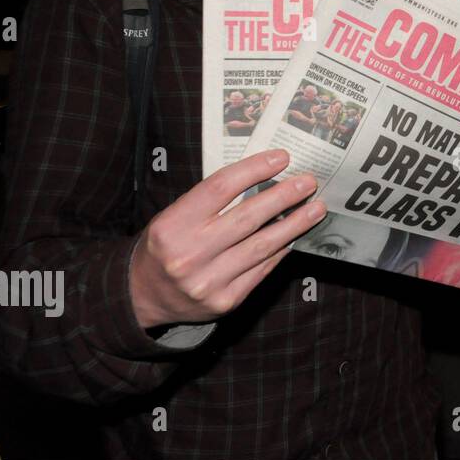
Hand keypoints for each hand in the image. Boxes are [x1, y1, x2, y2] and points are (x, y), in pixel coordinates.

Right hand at [129, 149, 325, 329]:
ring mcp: (209, 281)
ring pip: (263, 246)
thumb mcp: (174, 217)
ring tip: (316, 208)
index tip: (281, 158)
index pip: (220, 188)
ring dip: (295, 224)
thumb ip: (210, 202)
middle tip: (308, 182)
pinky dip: (282, 250)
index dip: (254, 169)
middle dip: (284, 197)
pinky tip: (296, 235)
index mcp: (172, 225)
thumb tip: (263, 177)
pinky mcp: (226, 300)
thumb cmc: (166, 247)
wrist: (142, 297)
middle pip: (248, 217)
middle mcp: (190, 254)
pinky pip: (263, 269)